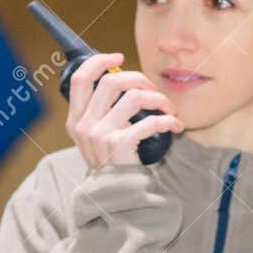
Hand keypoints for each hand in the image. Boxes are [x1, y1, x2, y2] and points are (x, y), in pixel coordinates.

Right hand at [65, 52, 183, 169]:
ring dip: (158, 99)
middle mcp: (84, 126)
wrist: (118, 196)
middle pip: (111, 81)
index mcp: (76, 120)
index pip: (80, 79)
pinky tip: (175, 125)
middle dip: (139, 79)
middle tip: (154, 90)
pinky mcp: (120, 145)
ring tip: (169, 108)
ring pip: (134, 96)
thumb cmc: (113, 163)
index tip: (118, 57)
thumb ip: (100, 112)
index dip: (99, 62)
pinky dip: (168, 120)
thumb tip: (121, 79)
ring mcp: (100, 135)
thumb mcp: (96, 137)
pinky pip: (150, 121)